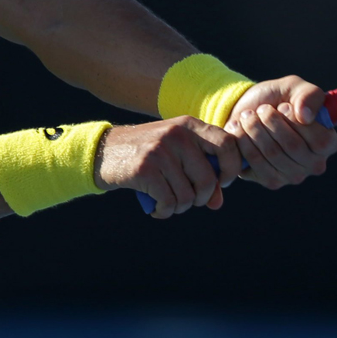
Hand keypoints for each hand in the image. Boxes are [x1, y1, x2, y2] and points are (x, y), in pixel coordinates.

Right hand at [94, 117, 242, 218]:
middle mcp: (178, 134)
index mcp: (190, 125)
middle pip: (209, 179)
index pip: (228, 144)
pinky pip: (169, 202)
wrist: (105, 152)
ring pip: (188, 196)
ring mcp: (161, 150)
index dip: (231, 169)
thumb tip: (217, 203)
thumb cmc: (148, 155)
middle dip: (202, 198)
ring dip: (180, 207)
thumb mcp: (176, 154)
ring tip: (169, 203)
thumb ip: (201, 174)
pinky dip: (165, 212)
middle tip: (189, 200)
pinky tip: (157, 208)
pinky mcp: (145, 168)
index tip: (222, 182)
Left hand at [226, 76, 336, 189]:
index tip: (283, 106)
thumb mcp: (295, 87)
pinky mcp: (269, 181)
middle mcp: (314, 164)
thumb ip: (308, 95)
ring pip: (272, 153)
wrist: (249, 111)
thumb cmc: (278, 99)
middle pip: (293, 147)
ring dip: (254, 129)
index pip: (320, 141)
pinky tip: (239, 129)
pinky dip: (243, 141)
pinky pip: (254, 162)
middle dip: (272, 122)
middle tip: (262, 109)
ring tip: (248, 116)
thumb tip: (305, 116)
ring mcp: (292, 176)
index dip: (297, 122)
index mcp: (327, 143)